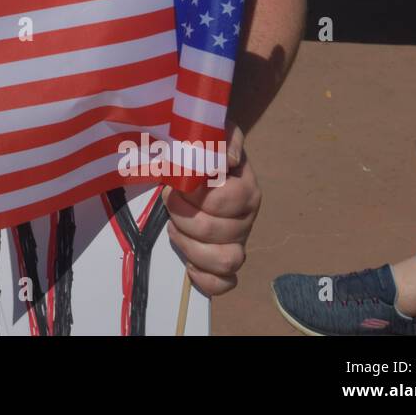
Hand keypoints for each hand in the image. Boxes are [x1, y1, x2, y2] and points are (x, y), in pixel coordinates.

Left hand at [165, 123, 261, 296]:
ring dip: (192, 247)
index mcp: (246, 189)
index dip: (197, 195)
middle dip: (185, 217)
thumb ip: (222, 138)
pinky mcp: (224, 259)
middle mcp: (246, 218)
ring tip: (173, 227)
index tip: (175, 181)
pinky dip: (206, 279)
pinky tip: (187, 264)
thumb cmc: (202, 147)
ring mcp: (237, 241)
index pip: (228, 201)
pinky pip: (225, 283)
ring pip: (227, 261)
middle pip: (221, 233)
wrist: (197, 159)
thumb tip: (227, 160)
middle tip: (169, 200)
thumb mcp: (212, 131)